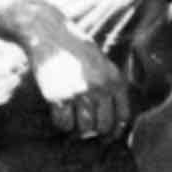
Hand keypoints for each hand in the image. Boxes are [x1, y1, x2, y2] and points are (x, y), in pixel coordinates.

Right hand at [22, 4, 131, 139]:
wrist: (48, 33)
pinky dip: (62, 124)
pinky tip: (60, 114)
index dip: (115, 132)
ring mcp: (79, 92)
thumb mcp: (103, 63)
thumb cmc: (76, 49)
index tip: (107, 137)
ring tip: (73, 123)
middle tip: (86, 131)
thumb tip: (114, 123)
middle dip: (96, 134)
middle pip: (104, 126)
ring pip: (85, 129)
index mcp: (114, 79)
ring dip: (78, 131)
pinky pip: (64, 124)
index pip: (123, 117)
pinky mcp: (58, 96)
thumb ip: (110, 87)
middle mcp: (100, 87)